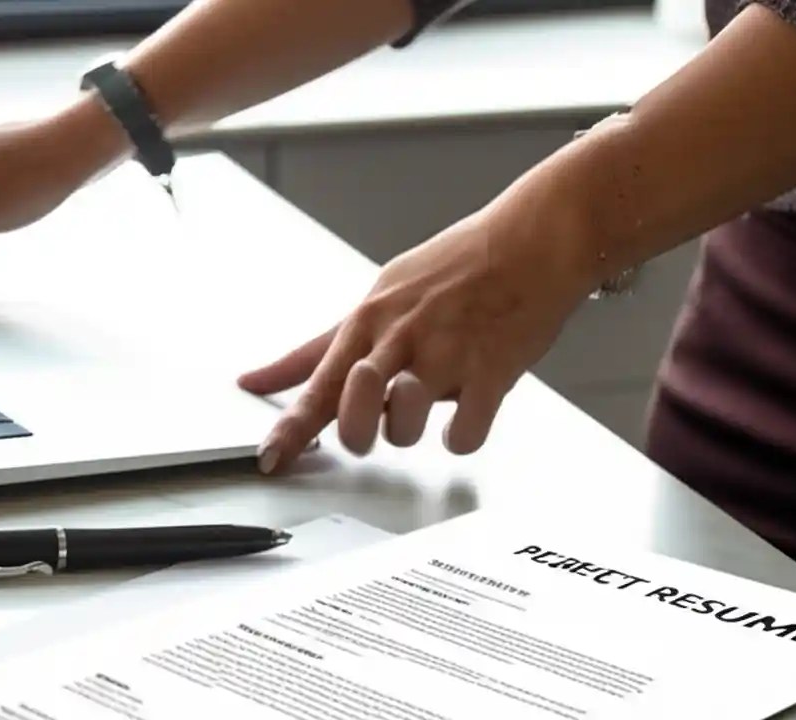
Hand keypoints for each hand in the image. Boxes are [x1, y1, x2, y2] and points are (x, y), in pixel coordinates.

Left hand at [238, 204, 595, 473]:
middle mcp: (399, 336)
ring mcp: (445, 354)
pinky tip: (466, 415)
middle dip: (356, 434)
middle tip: (370, 429)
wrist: (533, 240)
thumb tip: (262, 377)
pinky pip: (463, 435)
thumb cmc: (457, 267)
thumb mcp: (379, 295)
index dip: (289, 429)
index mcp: (368, 320)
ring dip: (410, 432)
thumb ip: (323, 346)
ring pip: (402, 428)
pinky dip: (460, 438)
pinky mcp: (491, 371)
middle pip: (351, 411)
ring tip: (426, 406)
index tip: (268, 459)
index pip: (315, 383)